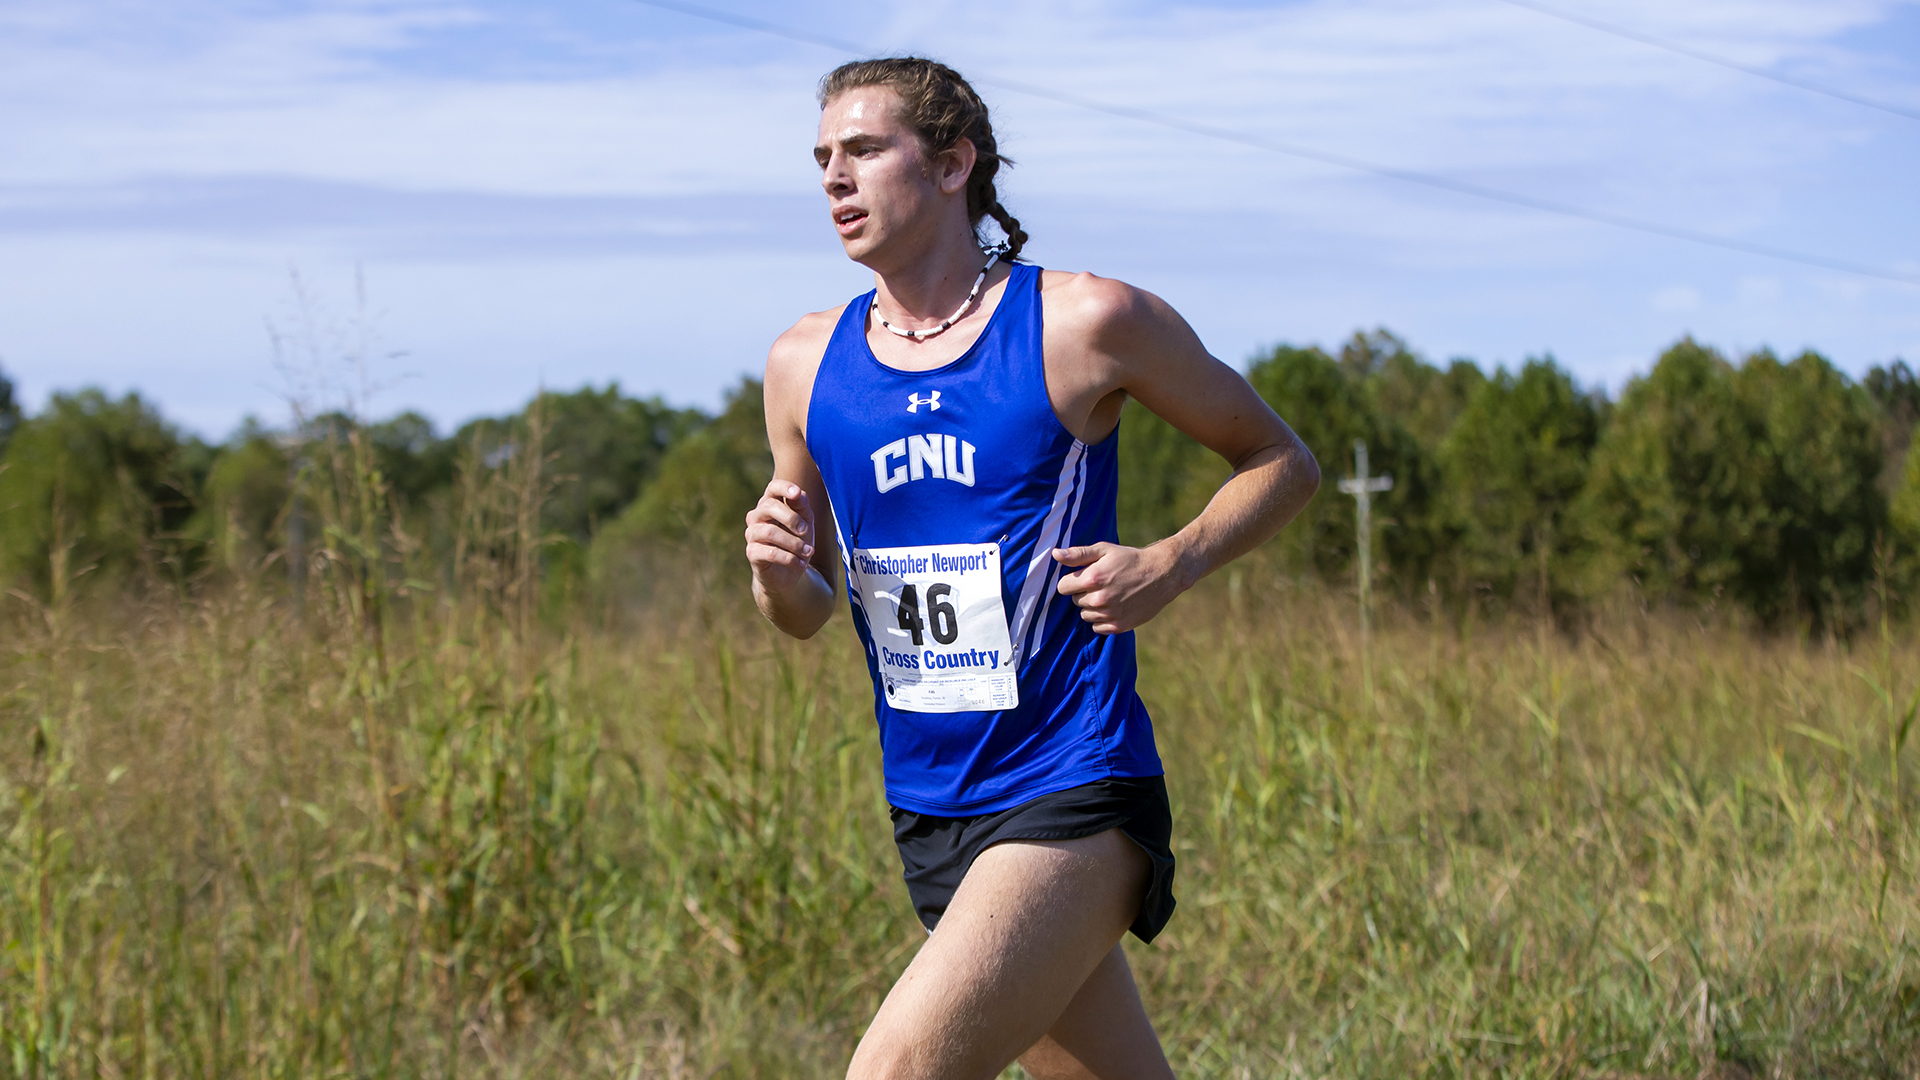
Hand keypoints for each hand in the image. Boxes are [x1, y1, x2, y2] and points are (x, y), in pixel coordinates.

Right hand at [744, 480, 817, 594]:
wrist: (788, 573)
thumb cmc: (797, 541)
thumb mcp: (805, 522)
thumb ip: (802, 506)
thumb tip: (798, 493)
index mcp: (770, 504)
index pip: (773, 488)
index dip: (784, 487)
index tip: (797, 493)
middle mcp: (756, 516)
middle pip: (768, 506)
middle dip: (791, 518)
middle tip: (806, 531)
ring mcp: (752, 534)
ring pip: (770, 532)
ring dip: (794, 543)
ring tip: (808, 552)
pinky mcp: (752, 553)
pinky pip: (770, 553)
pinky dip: (790, 558)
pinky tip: (801, 564)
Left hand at [1052, 542, 1188, 633]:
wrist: (1162, 574)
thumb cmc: (1130, 559)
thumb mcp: (1105, 550)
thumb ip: (1078, 554)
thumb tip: (1055, 555)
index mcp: (1094, 578)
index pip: (1063, 587)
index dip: (1072, 580)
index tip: (1085, 576)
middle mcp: (1100, 599)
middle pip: (1075, 601)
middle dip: (1083, 592)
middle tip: (1102, 583)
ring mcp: (1110, 614)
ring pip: (1085, 615)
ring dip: (1092, 606)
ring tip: (1110, 594)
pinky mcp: (1119, 626)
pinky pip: (1097, 627)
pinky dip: (1102, 619)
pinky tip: (1114, 606)